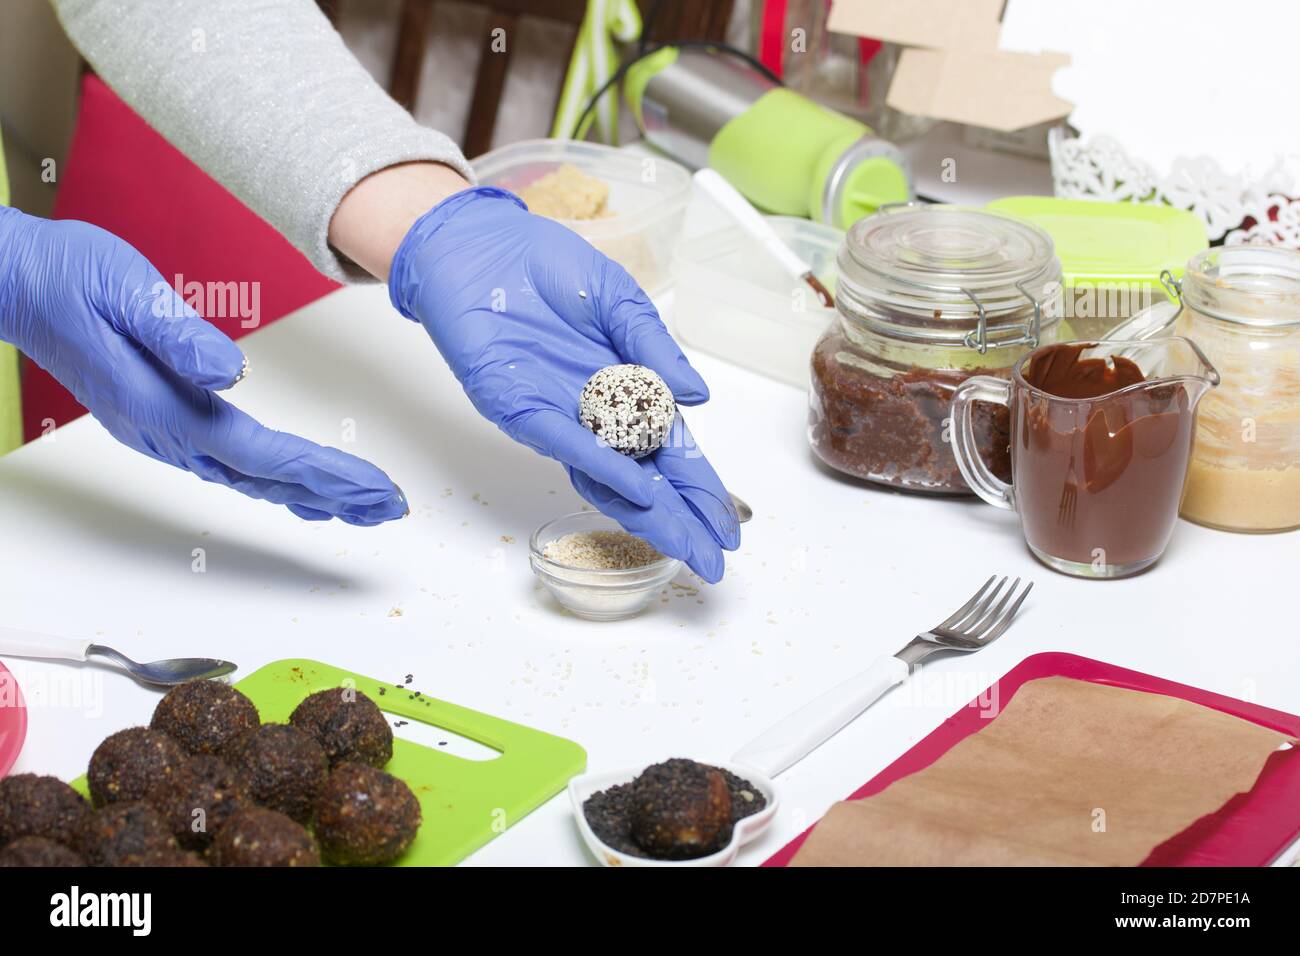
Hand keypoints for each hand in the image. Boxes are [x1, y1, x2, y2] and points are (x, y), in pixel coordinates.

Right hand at [0, 207, 405, 524]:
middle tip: (388, 507)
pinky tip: (298, 490)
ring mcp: (161, 432)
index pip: (261, 453)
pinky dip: (273, 481)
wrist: (15, 282)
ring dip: (309, 493)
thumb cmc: (69, 278)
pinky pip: (229, 465)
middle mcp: (166, 432)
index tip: (372, 488)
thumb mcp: (126, 292)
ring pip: (249, 478)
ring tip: (361, 505)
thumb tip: (231, 372)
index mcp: (165, 407)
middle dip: (331, 494)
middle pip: (264, 478)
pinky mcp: (161, 421)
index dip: (321, 474)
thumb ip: (178, 336)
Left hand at [387, 186, 739, 580]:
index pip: (672, 452)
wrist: (479, 245)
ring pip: (608, 477)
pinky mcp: (519, 407)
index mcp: (625, 392)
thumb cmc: (546, 268)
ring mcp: (558, 417)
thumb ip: (655, 348)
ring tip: (683, 540)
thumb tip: (700, 398)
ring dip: (648, 511)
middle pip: (647, 479)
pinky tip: (638, 488)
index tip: (728, 526)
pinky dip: (603, 466)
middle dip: (682, 520)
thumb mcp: (619, 302)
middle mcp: (593, 416)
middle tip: (714, 558)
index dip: (701, 490)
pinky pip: (566, 443)